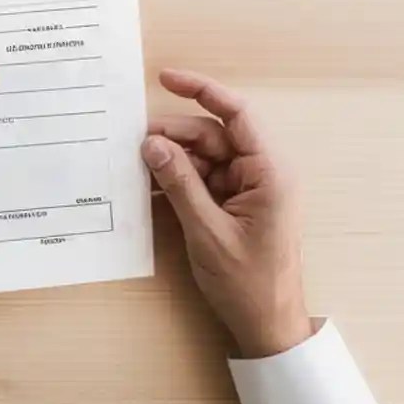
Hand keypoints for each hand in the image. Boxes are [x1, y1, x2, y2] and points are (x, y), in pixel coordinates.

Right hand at [142, 69, 311, 358]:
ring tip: (137, 169)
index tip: (165, 78)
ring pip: (203, 156)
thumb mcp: (208, 232)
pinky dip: (177, 180)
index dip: (201, 90)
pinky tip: (150, 186)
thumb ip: (180, 184)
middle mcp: (261, 172)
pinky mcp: (234, 204)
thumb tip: (153, 145)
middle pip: (212, 134)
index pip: (237, 114)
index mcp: (269, 172)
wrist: (269, 325)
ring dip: (172, 160)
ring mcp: (248, 188)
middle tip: (134, 146)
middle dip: (174, 136)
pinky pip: (202, 179)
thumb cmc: (249, 283)